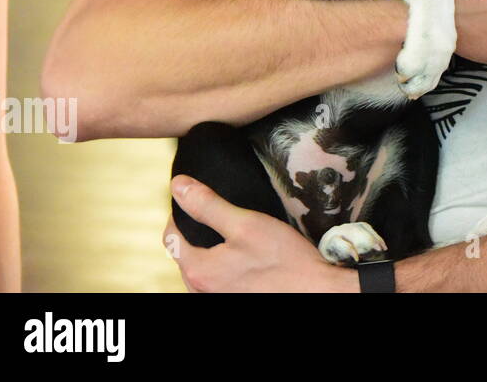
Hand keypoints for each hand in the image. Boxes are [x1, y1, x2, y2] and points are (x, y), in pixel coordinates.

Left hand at [164, 175, 353, 292]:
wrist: (315, 291)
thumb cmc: (284, 260)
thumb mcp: (246, 223)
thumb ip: (209, 205)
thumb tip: (178, 186)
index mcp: (197, 270)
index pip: (171, 236)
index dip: (180, 213)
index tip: (196, 197)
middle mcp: (199, 291)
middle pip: (184, 255)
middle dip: (194, 233)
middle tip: (217, 213)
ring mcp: (215, 299)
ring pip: (200, 270)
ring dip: (208, 252)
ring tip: (231, 235)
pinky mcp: (232, 301)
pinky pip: (215, 282)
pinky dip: (221, 267)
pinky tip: (242, 259)